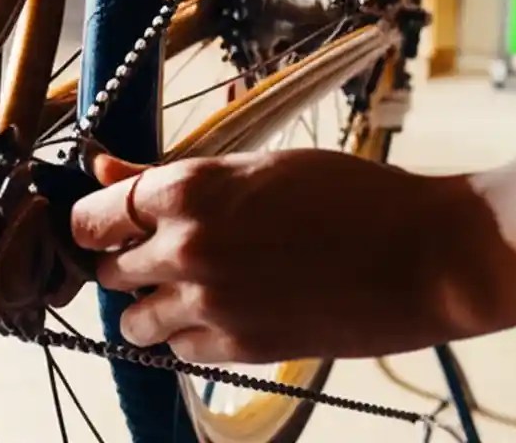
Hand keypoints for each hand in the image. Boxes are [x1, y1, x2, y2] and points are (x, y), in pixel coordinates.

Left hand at [69, 149, 502, 362]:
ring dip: (146, 306)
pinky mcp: (237, 348)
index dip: (92, 222)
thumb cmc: (348, 194)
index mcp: (187, 189)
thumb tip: (104, 170)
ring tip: (185, 289)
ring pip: (131, 320)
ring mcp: (209, 303)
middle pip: (108, 269)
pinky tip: (219, 312)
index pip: (91, 216)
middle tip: (155, 253)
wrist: (424, 255)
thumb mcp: (255, 165)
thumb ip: (169, 176)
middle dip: (124, 261)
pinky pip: (177, 350)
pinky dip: (185, 336)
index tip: (100, 225)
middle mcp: (185, 247)